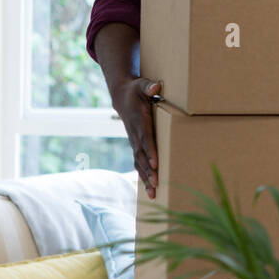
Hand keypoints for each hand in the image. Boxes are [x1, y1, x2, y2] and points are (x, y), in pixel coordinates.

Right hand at [112, 77, 161, 197]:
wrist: (121, 97)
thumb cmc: (135, 90)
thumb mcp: (141, 84)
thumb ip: (148, 85)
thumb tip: (156, 85)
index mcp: (138, 121)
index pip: (145, 138)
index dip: (150, 151)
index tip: (156, 164)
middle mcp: (135, 135)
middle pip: (142, 155)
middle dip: (149, 171)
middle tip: (156, 184)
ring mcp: (134, 142)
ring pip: (139, 163)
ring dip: (146, 178)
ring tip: (154, 194)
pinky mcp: (135, 146)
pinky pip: (139, 163)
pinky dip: (144, 176)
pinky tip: (150, 190)